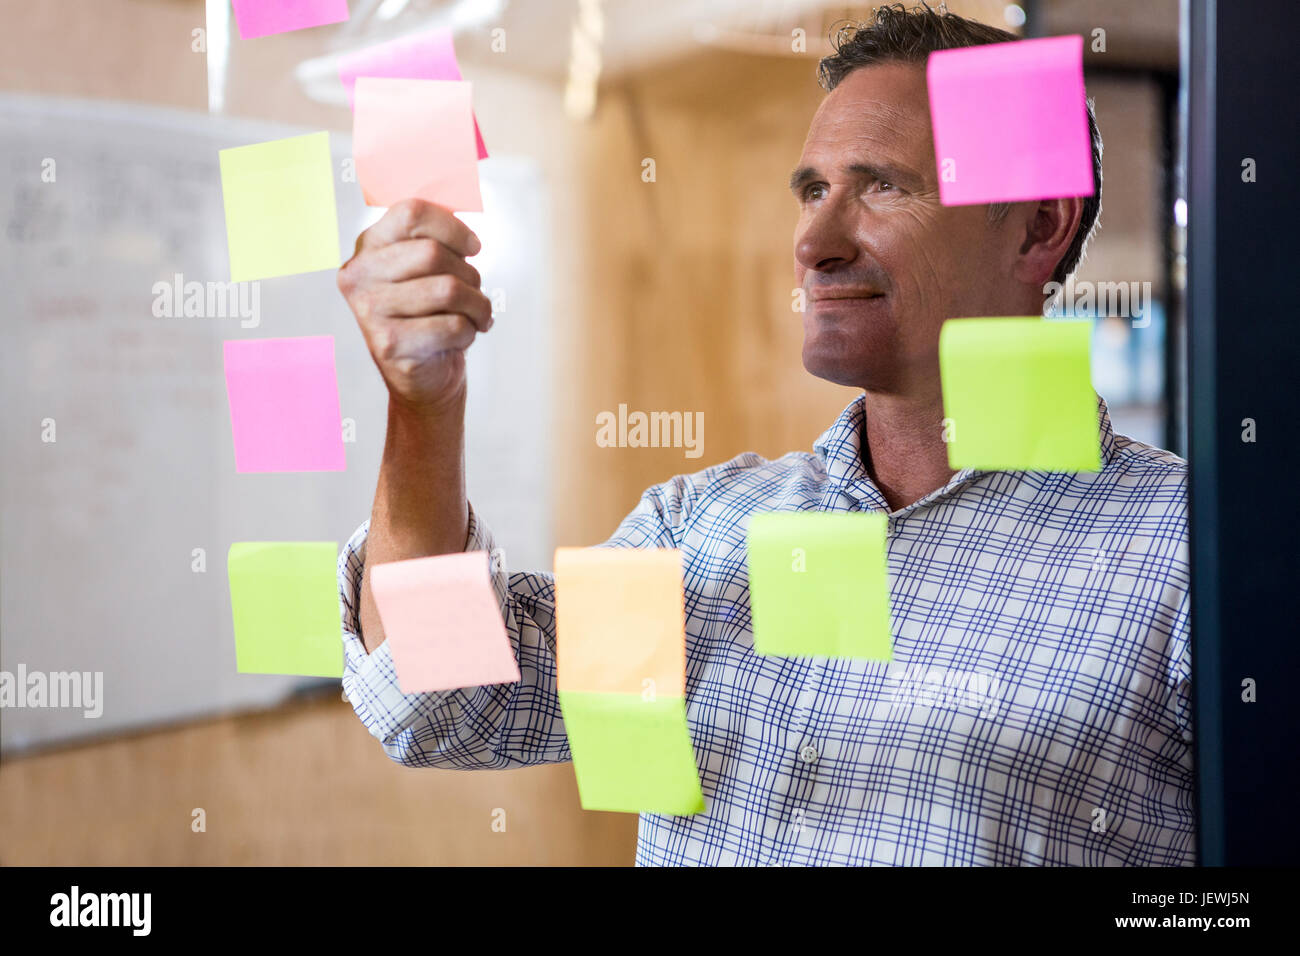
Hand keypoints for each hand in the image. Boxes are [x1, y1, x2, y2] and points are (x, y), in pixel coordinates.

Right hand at [337, 199, 491, 413]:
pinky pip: (451, 326)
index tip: (473, 247)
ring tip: (476, 315)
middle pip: (433, 254)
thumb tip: (468, 232)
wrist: (424, 374)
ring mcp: (369, 310)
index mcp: (369, 245)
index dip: (453, 227)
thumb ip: (438, 240)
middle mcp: (360, 274)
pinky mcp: (388, 344)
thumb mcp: (429, 270)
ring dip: (477, 304)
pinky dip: (469, 332)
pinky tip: (460, 337)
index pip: (411, 213)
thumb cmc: (431, 313)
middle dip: (470, 273)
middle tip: (475, 290)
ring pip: (448, 290)